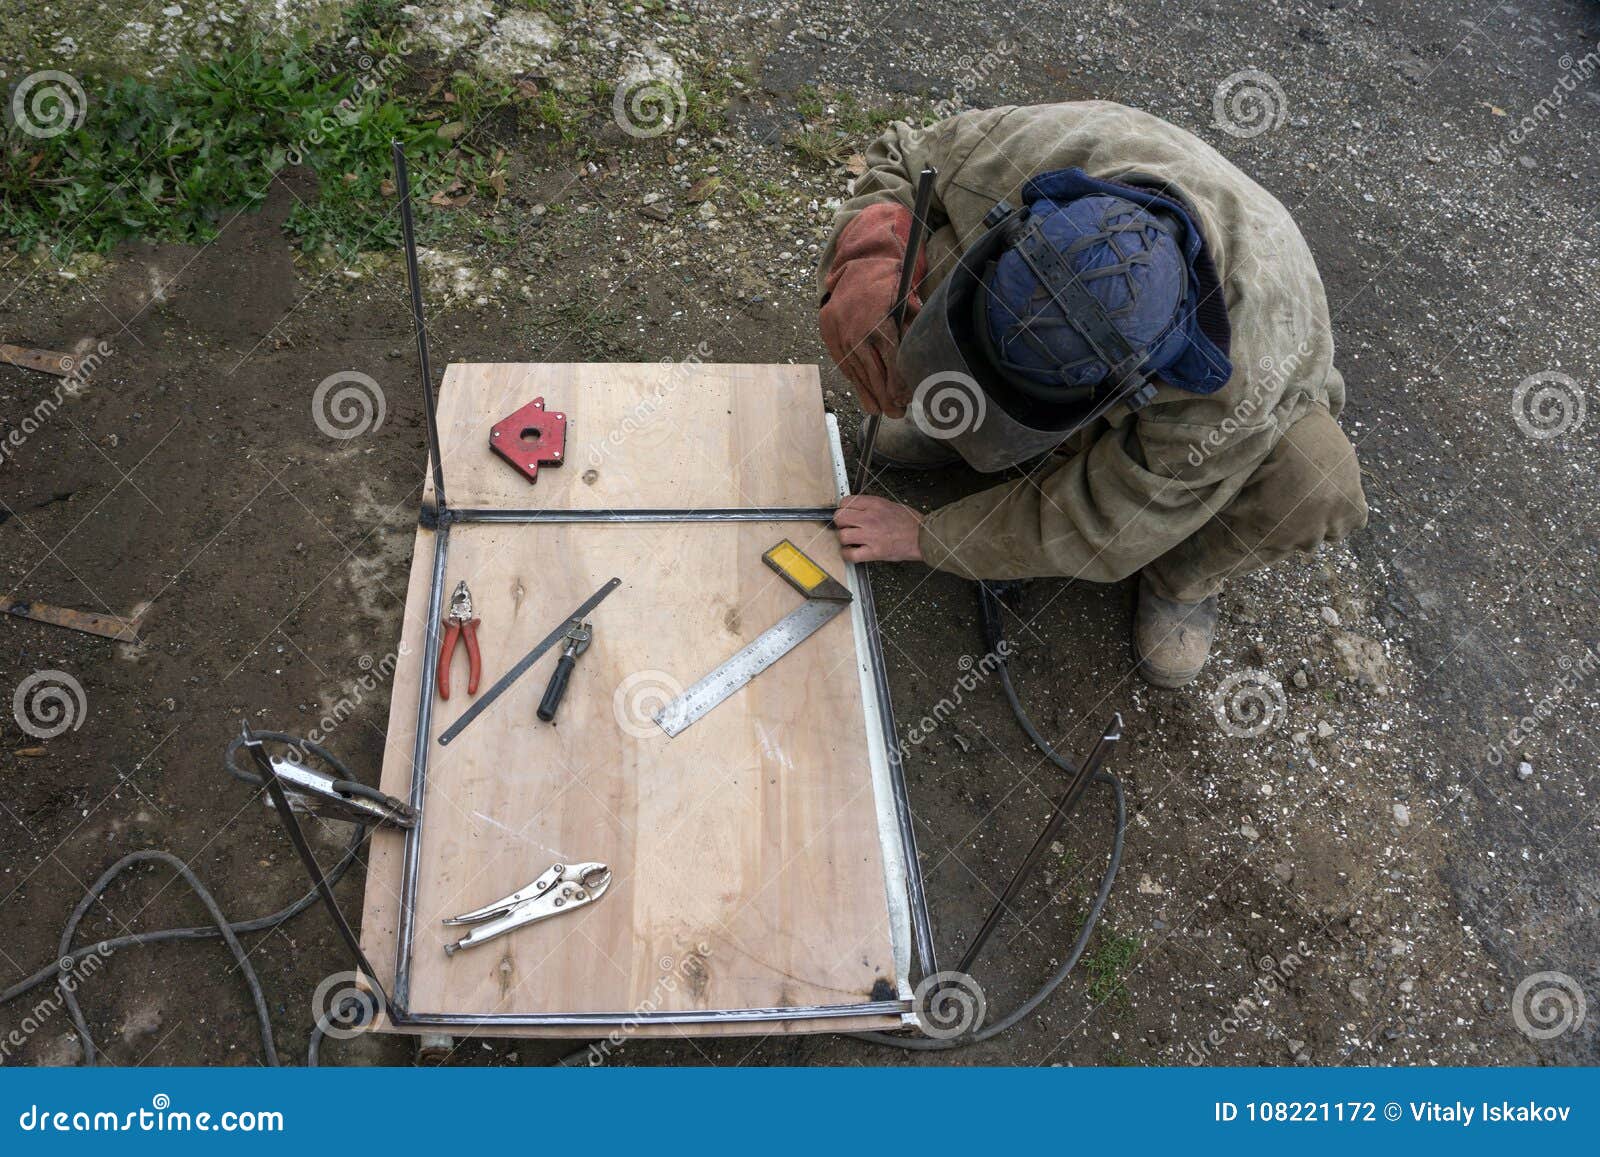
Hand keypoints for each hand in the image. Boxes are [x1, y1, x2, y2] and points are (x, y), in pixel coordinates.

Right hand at [819, 203, 926, 416]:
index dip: (899, 385)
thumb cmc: (889, 287)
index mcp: (880, 326)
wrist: (857, 268)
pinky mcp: (829, 336)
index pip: (892, 364)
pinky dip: (855, 381)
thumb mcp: (909, 306)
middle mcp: (857, 334)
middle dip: (886, 398)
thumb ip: (914, 333)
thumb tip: (924, 364)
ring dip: (870, 394)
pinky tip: (865, 395)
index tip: (906, 399)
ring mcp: (840, 336)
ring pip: (857, 373)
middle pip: (874, 375)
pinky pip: (844, 365)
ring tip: (881, 410)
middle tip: (897, 413)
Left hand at [834, 495, 923, 563]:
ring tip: (851, 541)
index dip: (843, 509)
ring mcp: (871, 535)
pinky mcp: (874, 551)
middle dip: (841, 523)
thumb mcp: (889, 505)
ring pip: (842, 536)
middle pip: (840, 517)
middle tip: (846, 527)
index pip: (845, 502)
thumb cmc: (910, 522)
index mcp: (874, 504)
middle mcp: (870, 517)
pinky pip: (850, 554)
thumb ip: (871, 506)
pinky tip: (852, 552)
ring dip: (844, 539)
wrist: (923, 536)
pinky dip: (847, 555)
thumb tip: (854, 509)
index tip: (846, 514)